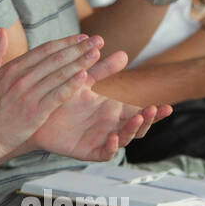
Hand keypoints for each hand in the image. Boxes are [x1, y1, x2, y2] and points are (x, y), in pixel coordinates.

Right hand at [0, 30, 123, 158]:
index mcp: (11, 69)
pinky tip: (85, 77)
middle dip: (78, 48)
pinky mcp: (35, 112)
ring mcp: (28, 95)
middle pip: (55, 59)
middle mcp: (21, 79)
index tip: (81, 37)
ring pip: (58, 75)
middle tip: (97, 41)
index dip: (64, 42)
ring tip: (96, 54)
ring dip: (79, 63)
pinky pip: (56, 96)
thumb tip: (0, 30)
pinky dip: (70, 86)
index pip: (43, 51)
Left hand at [22, 47, 173, 160]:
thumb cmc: (60, 96)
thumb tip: (123, 53)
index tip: (168, 107)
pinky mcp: (86, 150)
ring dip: (132, 130)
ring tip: (136, 118)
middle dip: (148, 120)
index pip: (140, 112)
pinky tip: (111, 138)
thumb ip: (102, 69)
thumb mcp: (83, 79)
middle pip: (137, 127)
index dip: (154, 112)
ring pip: (123, 139)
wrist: (37, 112)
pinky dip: (110, 147)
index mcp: (113, 110)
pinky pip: (103, 153)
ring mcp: (100, 139)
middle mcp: (110, 126)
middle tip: (153, 110)